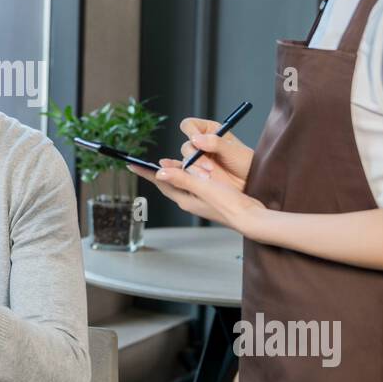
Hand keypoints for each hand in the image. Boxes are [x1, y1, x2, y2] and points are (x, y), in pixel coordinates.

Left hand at [126, 157, 266, 233]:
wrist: (250, 217)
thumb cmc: (229, 204)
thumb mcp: (203, 188)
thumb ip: (182, 179)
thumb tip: (160, 173)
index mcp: (185, 199)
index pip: (161, 183)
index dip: (146, 172)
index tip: (132, 164)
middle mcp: (189, 201)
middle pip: (168, 184)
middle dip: (156, 173)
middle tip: (144, 163)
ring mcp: (199, 201)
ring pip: (180, 184)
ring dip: (172, 173)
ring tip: (163, 164)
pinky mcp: (210, 199)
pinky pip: (192, 185)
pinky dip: (187, 176)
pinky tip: (191, 171)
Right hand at [176, 116, 253, 190]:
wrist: (249, 182)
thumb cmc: (245, 163)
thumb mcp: (233, 150)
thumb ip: (215, 142)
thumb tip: (196, 138)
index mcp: (209, 131)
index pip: (190, 125)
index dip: (190, 131)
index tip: (197, 141)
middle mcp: (201, 144)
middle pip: (186, 146)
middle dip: (195, 157)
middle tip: (208, 166)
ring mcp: (197, 159)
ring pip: (186, 161)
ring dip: (195, 169)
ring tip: (209, 176)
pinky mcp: (196, 173)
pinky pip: (187, 173)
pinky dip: (194, 177)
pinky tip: (205, 179)